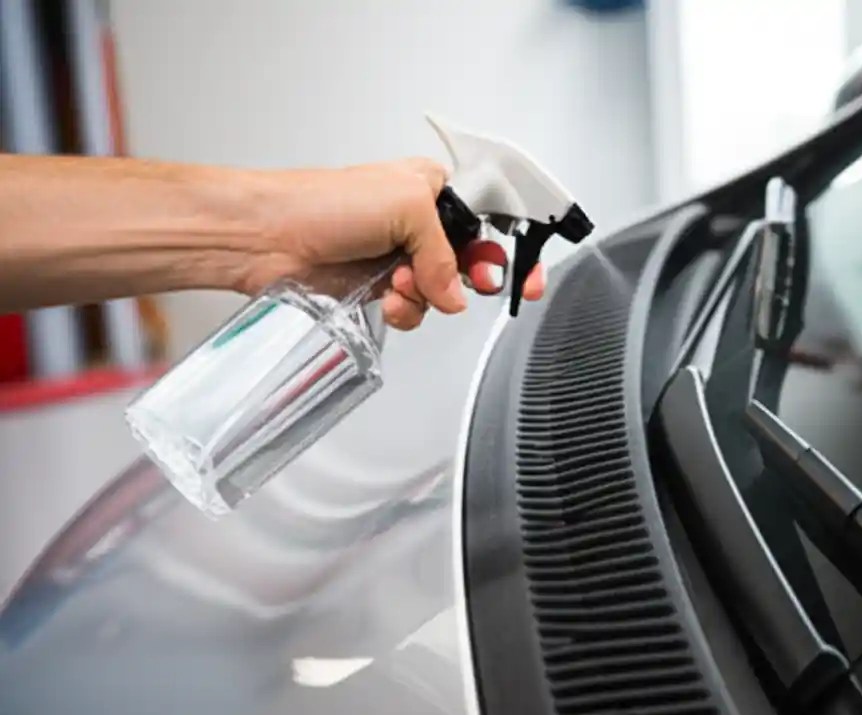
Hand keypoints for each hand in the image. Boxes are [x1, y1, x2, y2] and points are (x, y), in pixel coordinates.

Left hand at [244, 158, 544, 329]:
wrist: (266, 237)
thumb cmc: (322, 201)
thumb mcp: (406, 208)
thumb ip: (444, 253)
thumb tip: (456, 293)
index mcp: (433, 189)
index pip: (490, 217)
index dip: (512, 246)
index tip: (527, 275)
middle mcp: (419, 223)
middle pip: (470, 261)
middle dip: (466, 277)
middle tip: (466, 284)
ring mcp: (399, 257)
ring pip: (442, 292)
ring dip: (426, 295)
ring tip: (399, 283)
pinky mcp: (378, 287)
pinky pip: (414, 309)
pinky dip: (405, 310)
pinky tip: (385, 299)